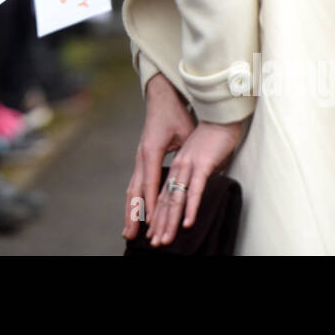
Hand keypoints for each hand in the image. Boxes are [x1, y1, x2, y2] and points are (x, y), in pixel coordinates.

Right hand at [123, 72, 194, 239]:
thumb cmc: (176, 114)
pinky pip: (136, 184)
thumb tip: (206, 171)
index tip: (150, 223)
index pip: (149, 182)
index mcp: (151, 151)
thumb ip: (190, 153)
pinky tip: (135, 214)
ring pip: (132, 190)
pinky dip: (134, 201)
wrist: (162, 97)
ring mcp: (140, 158)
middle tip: (131, 236)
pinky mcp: (142, 159)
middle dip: (133, 215)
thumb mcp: (186, 133)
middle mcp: (141, 157)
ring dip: (130, 212)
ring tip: (129, 232)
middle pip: (134, 191)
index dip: (149, 204)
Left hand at [123, 74, 244, 245]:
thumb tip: (197, 189)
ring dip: (170, 222)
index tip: (151, 232)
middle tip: (154, 244)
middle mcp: (177, 168)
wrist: (221, 116)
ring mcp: (187, 166)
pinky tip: (188, 223)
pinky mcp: (201, 165)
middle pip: (165, 201)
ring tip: (165, 240)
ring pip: (176, 199)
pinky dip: (190, 208)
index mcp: (176, 167)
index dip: (156, 216)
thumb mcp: (200, 160)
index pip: (162, 195)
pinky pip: (195, 191)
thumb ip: (196, 175)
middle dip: (159, 225)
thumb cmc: (213, 138)